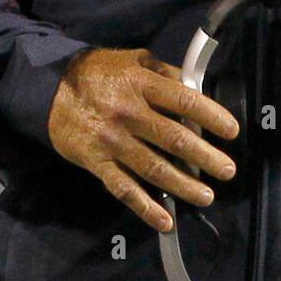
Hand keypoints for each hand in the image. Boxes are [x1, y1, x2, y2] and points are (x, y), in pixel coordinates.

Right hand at [47, 48, 237, 231]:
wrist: (49, 89)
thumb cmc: (99, 73)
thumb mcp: (133, 60)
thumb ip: (164, 73)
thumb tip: (197, 88)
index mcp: (140, 84)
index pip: (183, 100)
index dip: (210, 116)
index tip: (231, 131)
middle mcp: (128, 113)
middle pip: (173, 139)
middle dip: (205, 157)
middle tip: (227, 170)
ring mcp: (111, 141)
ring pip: (153, 168)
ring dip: (183, 185)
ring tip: (206, 195)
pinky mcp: (96, 162)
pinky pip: (124, 189)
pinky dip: (145, 207)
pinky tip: (165, 220)